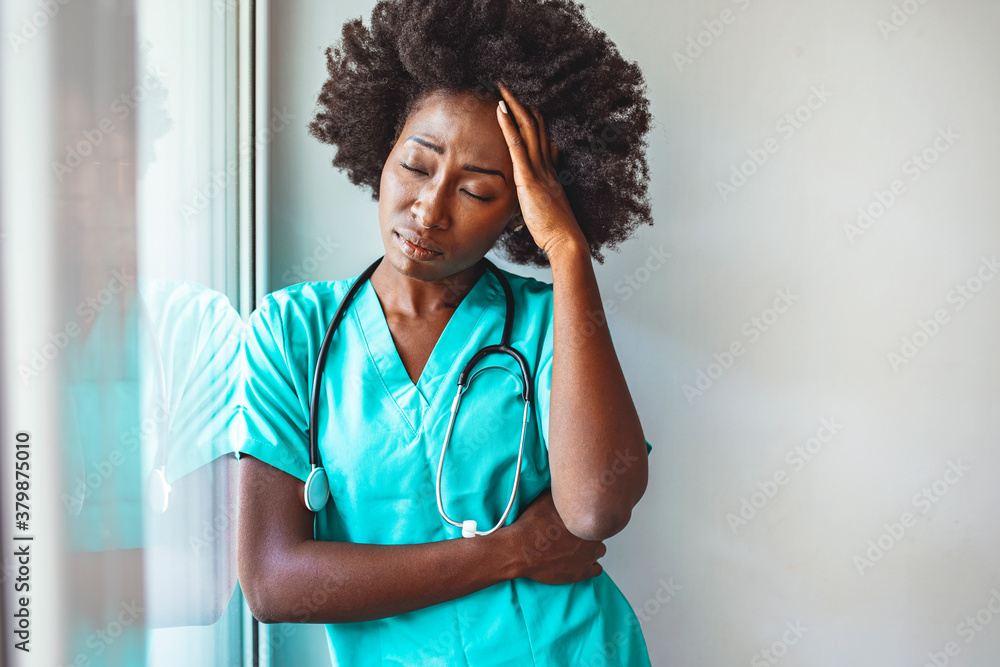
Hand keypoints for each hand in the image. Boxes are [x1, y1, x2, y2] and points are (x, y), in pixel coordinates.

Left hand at [495, 82, 586, 258]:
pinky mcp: (529, 177)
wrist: (566, 239)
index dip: (531, 119)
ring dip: (514, 107)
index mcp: (550, 171)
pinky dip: (508, 126)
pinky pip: (518, 146)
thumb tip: (531, 193)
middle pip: (535, 126)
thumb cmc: (555, 230)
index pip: (541, 137)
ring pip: (528, 129)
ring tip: (501, 89)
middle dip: (521, 105)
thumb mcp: (546, 207)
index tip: (520, 105)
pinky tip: (500, 111)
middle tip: (507, 88)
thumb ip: (540, 194)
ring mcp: (539, 169)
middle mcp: (546, 164)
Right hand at [503, 488, 605, 584]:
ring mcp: (587, 558)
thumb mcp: (547, 499)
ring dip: (591, 548)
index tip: (580, 518)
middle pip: (599, 533)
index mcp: (586, 520)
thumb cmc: (532, 525)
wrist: (520, 549)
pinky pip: (597, 570)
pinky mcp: (581, 573)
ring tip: (577, 546)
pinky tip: (580, 560)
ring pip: (599, 551)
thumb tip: (569, 486)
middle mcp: (591, 539)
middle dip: (589, 532)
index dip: (588, 517)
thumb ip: (564, 495)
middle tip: (575, 532)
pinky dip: (591, 566)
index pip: (598, 516)